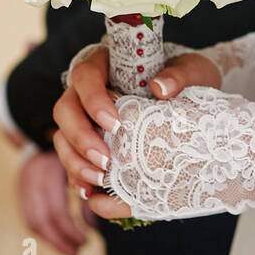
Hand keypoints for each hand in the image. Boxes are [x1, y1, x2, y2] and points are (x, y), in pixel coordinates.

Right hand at [17, 149, 92, 254]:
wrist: (49, 128)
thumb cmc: (78, 143)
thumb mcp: (87, 159)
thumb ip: (91, 183)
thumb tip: (97, 220)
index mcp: (50, 169)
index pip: (56, 208)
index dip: (71, 229)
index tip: (88, 240)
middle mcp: (32, 177)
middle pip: (40, 218)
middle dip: (61, 239)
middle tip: (80, 251)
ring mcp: (24, 182)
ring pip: (33, 219)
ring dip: (53, 239)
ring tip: (72, 250)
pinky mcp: (22, 188)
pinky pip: (30, 215)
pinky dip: (46, 231)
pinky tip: (62, 239)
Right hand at [51, 44, 222, 220]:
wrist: (191, 95)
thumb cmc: (187, 76)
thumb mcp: (190, 70)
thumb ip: (178, 75)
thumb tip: (161, 88)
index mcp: (105, 63)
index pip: (85, 76)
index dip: (93, 101)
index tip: (114, 124)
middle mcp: (86, 89)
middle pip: (66, 110)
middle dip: (81, 138)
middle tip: (106, 161)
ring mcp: (84, 116)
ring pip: (63, 136)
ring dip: (77, 161)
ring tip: (99, 180)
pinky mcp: (89, 139)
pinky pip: (73, 157)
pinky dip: (79, 176)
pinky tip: (91, 192)